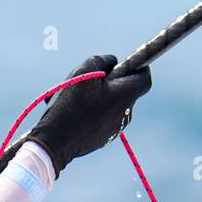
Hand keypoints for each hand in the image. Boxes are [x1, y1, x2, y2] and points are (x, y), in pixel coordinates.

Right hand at [25, 55, 152, 177]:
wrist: (57, 140)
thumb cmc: (70, 104)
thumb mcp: (83, 72)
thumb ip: (101, 61)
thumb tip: (112, 61)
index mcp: (124, 95)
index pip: (144, 78)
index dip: (137, 69)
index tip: (123, 66)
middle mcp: (126, 113)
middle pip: (127, 92)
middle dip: (114, 84)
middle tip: (93, 81)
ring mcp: (116, 128)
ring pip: (116, 106)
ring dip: (104, 99)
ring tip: (80, 100)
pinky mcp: (106, 138)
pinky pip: (107, 120)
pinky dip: (97, 114)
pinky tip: (78, 115)